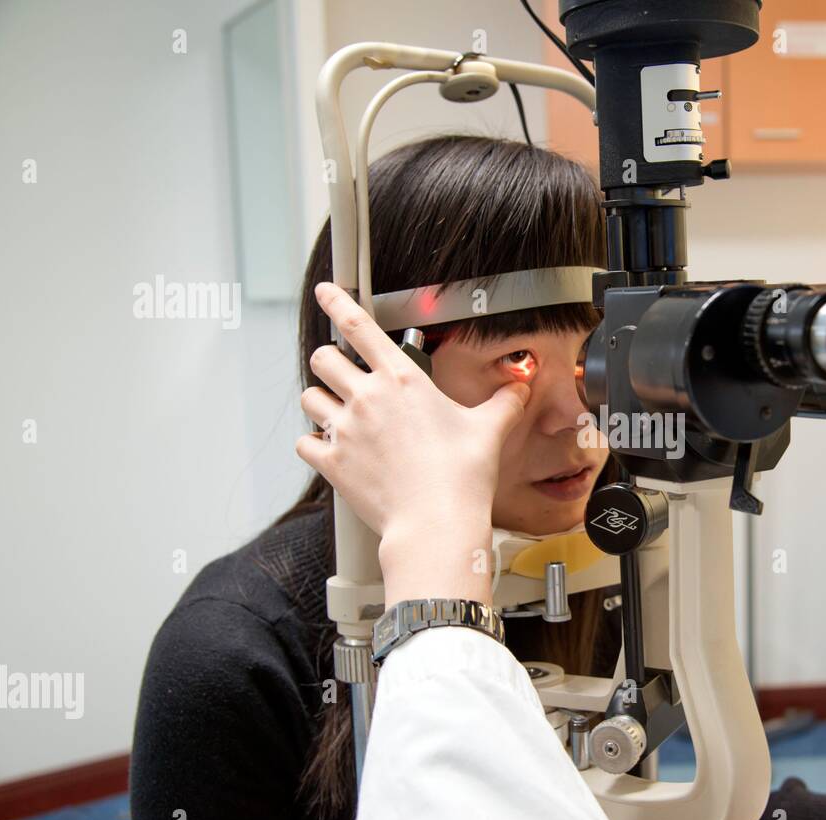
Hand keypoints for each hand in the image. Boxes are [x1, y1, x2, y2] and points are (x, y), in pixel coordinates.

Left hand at [295, 283, 530, 604]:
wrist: (435, 521)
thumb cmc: (461, 476)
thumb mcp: (489, 430)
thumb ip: (504, 402)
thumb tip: (520, 389)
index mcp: (402, 380)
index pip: (358, 325)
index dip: (337, 301)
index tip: (326, 291)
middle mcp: (367, 398)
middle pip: (324, 358)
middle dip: (329, 360)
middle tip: (341, 371)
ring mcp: (345, 430)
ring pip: (309, 398)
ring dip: (320, 401)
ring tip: (336, 412)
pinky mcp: (332, 463)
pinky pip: (305, 443)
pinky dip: (313, 444)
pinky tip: (328, 448)